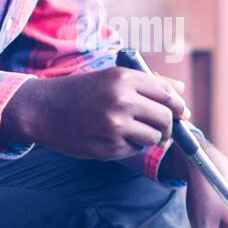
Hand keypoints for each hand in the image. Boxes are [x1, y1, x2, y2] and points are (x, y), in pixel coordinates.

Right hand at [0, 67, 188, 159]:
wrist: (44, 109)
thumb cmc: (82, 91)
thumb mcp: (113, 78)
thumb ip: (149, 83)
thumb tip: (182, 91)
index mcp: (124, 78)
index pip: (168, 95)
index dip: (178, 107)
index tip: (179, 113)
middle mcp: (121, 100)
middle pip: (165, 119)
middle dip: (168, 126)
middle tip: (161, 128)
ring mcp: (114, 126)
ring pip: (154, 137)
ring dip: (151, 138)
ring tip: (135, 131)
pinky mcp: (108, 147)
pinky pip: (134, 149)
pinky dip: (131, 146)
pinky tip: (113, 137)